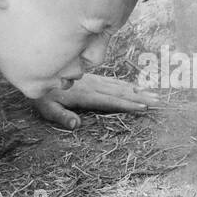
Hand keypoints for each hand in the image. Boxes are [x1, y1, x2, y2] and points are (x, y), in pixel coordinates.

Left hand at [31, 73, 159, 129]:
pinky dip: (127, 84)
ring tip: (153, 95)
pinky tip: (136, 87)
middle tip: (157, 101)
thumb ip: (61, 116)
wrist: (38, 71)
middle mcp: (93, 86)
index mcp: (84, 95)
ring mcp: (94, 81)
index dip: (126, 105)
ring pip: (120, 86)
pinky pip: (114, 81)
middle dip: (139, 97)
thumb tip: (76, 125)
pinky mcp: (93, 79)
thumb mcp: (47, 108)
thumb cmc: (42, 95)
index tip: (142, 107)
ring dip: (137, 91)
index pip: (109, 101)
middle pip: (120, 92)